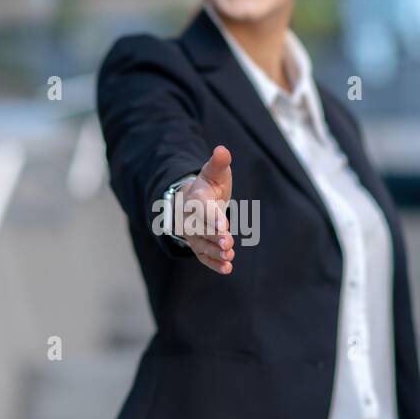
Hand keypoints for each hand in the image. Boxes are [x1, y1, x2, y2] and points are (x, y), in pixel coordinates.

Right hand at [174, 145, 234, 274]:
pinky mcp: (198, 246)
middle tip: (228, 243)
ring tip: (229, 256)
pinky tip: (227, 269)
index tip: (223, 225)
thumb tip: (222, 150)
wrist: (192, 201)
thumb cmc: (208, 186)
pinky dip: (214, 264)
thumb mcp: (214, 172)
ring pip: (202, 245)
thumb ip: (219, 163)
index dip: (212, 217)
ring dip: (215, 252)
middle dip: (214, 237)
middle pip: (201, 229)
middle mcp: (190, 218)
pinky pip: (203, 257)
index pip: (202, 208)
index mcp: (195, 198)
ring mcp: (192, 234)